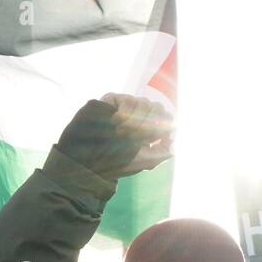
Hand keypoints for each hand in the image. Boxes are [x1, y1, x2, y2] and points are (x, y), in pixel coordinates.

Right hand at [54, 96, 172, 182]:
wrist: (89, 159)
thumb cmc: (117, 161)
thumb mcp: (144, 161)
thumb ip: (161, 153)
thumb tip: (172, 141)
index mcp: (151, 127)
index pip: (167, 117)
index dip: (164, 126)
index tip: (156, 139)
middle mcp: (141, 114)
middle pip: (158, 107)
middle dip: (151, 124)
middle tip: (139, 138)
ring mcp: (127, 106)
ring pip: (144, 103)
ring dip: (137, 121)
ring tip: (123, 134)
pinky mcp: (113, 100)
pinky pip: (128, 100)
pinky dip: (126, 112)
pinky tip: (117, 122)